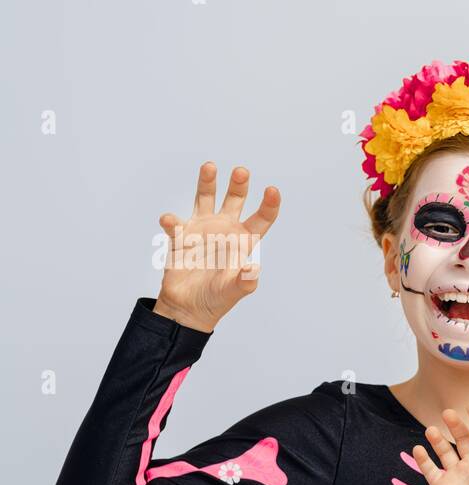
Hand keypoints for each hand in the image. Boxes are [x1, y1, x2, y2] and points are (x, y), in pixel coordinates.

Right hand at [154, 162, 280, 332]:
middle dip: (239, 185)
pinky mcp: (180, 236)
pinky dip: (171, 221)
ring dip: (207, 182)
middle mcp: (225, 229)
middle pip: (235, 199)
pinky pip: (175, 223)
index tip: (272, 189)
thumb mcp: (234, 291)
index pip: (262, 218)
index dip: (269, 204)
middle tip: (242, 171)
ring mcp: (202, 229)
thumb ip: (245, 281)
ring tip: (210, 166)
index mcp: (244, 241)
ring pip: (205, 198)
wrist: (188, 308)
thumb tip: (253, 269)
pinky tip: (170, 221)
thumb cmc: (216, 298)